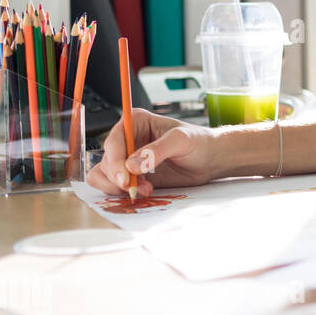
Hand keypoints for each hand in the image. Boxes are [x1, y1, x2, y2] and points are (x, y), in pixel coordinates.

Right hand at [87, 109, 219, 195]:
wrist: (210, 159)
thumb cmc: (199, 142)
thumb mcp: (181, 140)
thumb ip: (157, 151)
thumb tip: (132, 165)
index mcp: (136, 121)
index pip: (114, 141)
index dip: (115, 161)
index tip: (125, 178)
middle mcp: (127, 139)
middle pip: (106, 161)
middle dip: (119, 178)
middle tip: (138, 187)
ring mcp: (128, 158)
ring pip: (106, 175)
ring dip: (120, 188)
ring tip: (145, 189)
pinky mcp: (132, 175)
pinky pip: (114, 186)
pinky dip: (123, 192)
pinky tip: (143, 191)